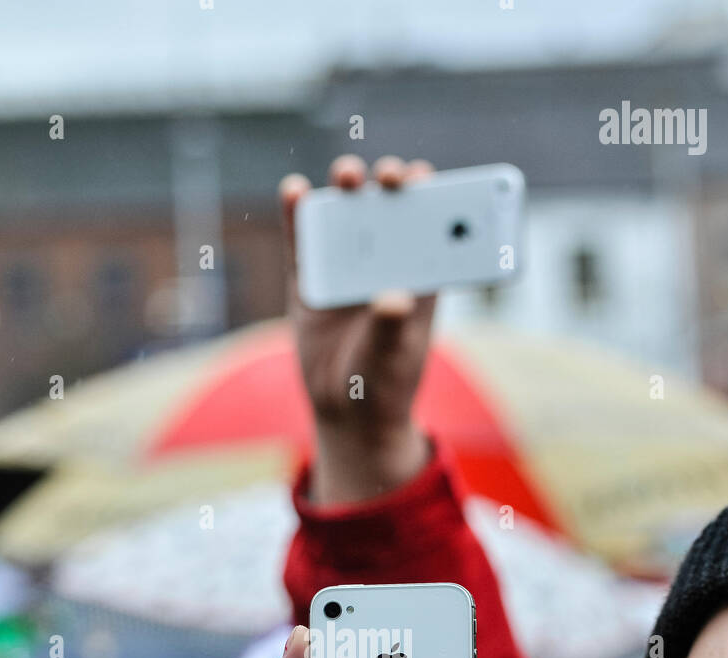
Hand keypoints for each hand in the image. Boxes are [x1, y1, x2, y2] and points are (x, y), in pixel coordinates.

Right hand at [279, 155, 437, 504]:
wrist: (346, 411)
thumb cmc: (384, 382)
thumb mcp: (392, 357)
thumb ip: (393, 326)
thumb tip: (392, 297)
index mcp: (420, 272)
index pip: (431, 221)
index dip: (431, 194)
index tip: (426, 179)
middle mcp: (384, 258)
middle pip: (390, 203)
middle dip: (391, 181)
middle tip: (390, 176)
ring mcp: (345, 263)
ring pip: (348, 209)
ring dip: (348, 184)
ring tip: (348, 176)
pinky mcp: (309, 276)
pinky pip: (302, 237)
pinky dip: (297, 211)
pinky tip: (295, 190)